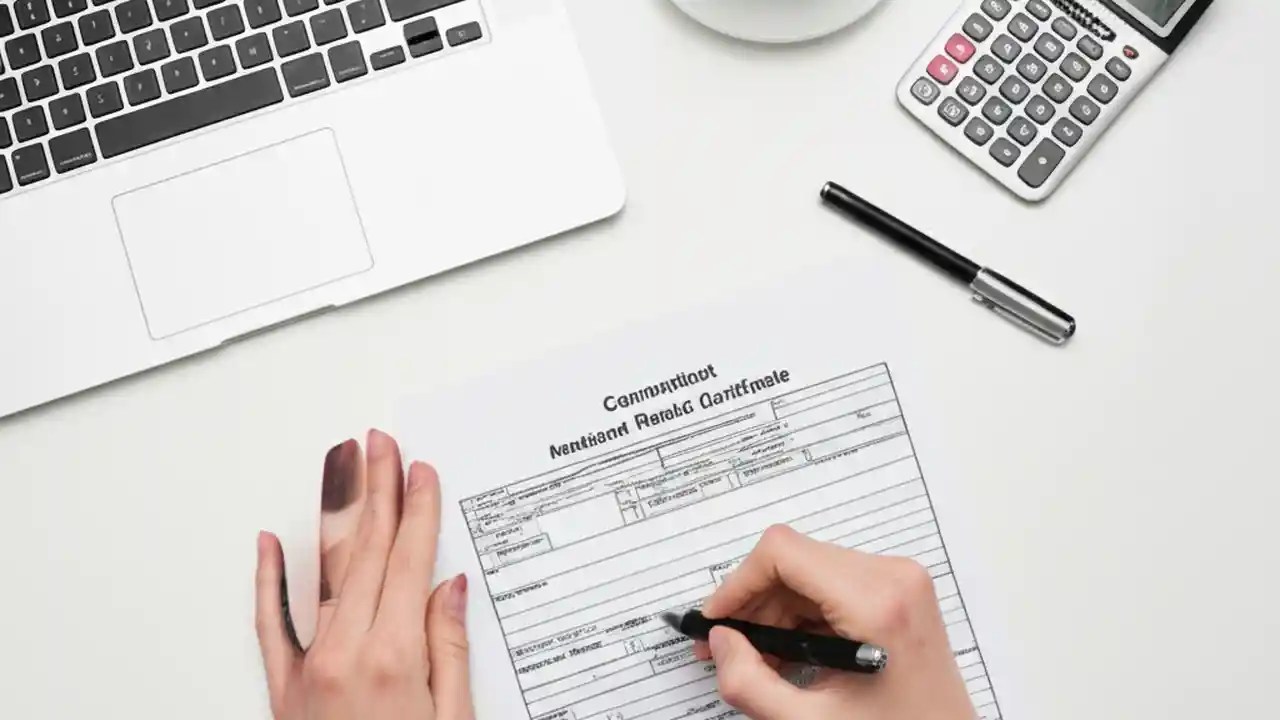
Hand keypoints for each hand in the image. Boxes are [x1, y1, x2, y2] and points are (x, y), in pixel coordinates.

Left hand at [254, 430, 474, 719]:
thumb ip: (450, 652)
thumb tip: (450, 591)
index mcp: (395, 660)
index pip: (410, 562)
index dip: (418, 511)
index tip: (422, 472)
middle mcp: (346, 654)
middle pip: (368, 553)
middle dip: (378, 490)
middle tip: (381, 444)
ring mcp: (309, 669)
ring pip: (326, 572)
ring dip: (337, 514)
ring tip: (341, 466)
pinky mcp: (285, 688)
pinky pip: (271, 622)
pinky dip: (268, 579)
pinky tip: (268, 541)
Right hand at [694, 525, 973, 719]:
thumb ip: (750, 683)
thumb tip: (720, 641)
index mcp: (877, 602)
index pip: (783, 552)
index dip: (737, 585)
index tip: (716, 622)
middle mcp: (894, 578)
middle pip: (794, 560)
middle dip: (753, 603)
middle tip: (726, 647)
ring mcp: (901, 582)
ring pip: (810, 571)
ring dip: (775, 611)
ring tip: (760, 660)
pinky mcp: (900, 592)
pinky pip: (832, 585)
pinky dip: (802, 615)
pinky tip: (790, 654)